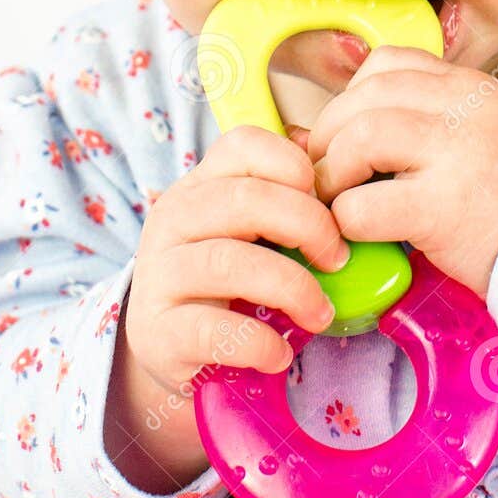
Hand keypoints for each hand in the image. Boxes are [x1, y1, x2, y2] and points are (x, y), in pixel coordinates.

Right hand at [126, 126, 349, 390]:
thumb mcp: (248, 230)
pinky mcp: (159, 333)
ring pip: (230, 263)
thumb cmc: (224, 281)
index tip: (329, 203)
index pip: (243, 144)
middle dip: (308, 226)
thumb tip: (332, 162)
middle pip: (244, 200)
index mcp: (200, 185)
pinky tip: (281, 353)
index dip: (294, 165)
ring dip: (292, 288)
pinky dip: (259, 342)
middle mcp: (173, 220)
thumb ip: (284, 195)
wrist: (169, 350)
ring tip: (320, 313)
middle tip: (337, 260)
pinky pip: (213, 330)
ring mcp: (160, 276)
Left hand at [301, 46, 497, 298]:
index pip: (389, 62)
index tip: (347, 133)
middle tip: (327, 173)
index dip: (352, 96)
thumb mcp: (461, 143)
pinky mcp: (444, 210)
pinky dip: (347, 219)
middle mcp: (467, 110)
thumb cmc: (497, 204)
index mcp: (471, 87)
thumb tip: (300, 135)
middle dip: (329, 135)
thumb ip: (400, 126)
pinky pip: (363, 204)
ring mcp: (458, 156)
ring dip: (333, 173)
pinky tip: (361, 233)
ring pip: (360, 138)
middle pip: (365, 97)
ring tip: (339, 199)